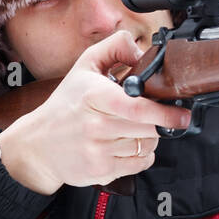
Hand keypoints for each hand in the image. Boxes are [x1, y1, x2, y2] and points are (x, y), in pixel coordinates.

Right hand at [0, 30, 191, 192]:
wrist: (38, 144)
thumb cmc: (66, 104)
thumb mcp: (84, 66)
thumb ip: (114, 48)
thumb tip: (143, 51)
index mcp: (93, 95)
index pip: (137, 108)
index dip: (164, 112)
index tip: (180, 113)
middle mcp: (95, 125)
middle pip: (149, 128)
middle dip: (158, 122)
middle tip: (152, 116)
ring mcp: (98, 150)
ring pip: (147, 145)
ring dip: (149, 137)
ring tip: (131, 128)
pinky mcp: (101, 170)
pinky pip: (140, 164)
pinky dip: (142, 155)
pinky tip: (127, 145)